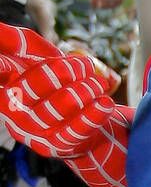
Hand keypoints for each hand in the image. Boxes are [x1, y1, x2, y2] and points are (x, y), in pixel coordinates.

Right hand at [0, 21, 128, 186]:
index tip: (5, 62)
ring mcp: (34, 130)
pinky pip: (77, 129)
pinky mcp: (57, 146)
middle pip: (38, 82)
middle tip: (85, 65)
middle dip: (66, 70)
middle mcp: (14, 109)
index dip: (2, 65)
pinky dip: (94, 113)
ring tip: (98, 83)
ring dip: (86, 88)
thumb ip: (13, 41)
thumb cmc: (48, 77)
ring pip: (63, 103)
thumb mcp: (30, 53)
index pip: (0, 69)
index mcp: (4, 86)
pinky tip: (105, 102)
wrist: (76, 117)